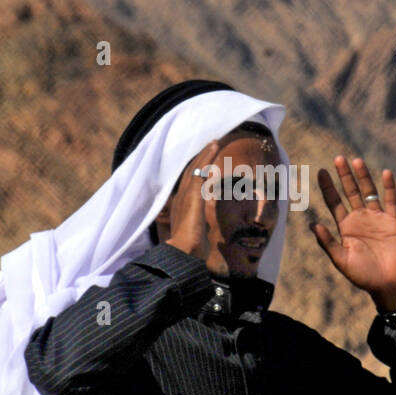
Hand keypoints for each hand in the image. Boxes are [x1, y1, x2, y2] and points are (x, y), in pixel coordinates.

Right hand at [166, 140, 219, 262]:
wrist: (183, 253)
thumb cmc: (191, 250)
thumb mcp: (197, 234)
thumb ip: (200, 226)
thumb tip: (207, 229)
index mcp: (181, 206)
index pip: (190, 183)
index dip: (197, 170)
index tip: (206, 162)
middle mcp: (181, 197)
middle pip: (190, 171)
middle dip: (200, 157)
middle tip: (211, 144)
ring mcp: (185, 194)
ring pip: (195, 167)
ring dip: (205, 153)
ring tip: (214, 141)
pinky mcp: (192, 194)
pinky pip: (200, 170)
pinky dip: (207, 157)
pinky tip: (214, 147)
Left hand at [310, 156, 395, 307]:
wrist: (388, 285)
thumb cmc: (362, 276)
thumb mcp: (341, 260)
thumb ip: (328, 242)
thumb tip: (313, 224)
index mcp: (346, 227)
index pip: (335, 202)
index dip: (328, 187)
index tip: (321, 171)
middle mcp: (360, 219)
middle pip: (351, 192)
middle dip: (344, 176)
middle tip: (338, 159)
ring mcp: (377, 218)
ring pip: (369, 192)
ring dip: (363, 177)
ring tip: (356, 161)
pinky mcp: (393, 221)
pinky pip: (391, 200)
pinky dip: (389, 187)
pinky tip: (385, 173)